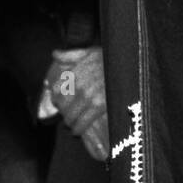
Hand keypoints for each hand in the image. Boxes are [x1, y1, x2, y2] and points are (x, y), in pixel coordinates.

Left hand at [46, 47, 108, 161]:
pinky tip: (77, 131)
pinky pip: (84, 121)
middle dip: (62, 111)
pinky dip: (78, 128)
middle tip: (64, 115)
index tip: (56, 102)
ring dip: (69, 122)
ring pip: (71, 114)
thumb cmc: (108, 59)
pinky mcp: (100, 106)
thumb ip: (70, 55)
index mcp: (76, 72)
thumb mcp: (89, 52)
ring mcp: (89, 96)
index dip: (55, 97)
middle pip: (63, 104)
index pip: (57, 89)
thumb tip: (55, 54)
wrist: (126, 66)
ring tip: (70, 124)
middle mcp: (80, 84)